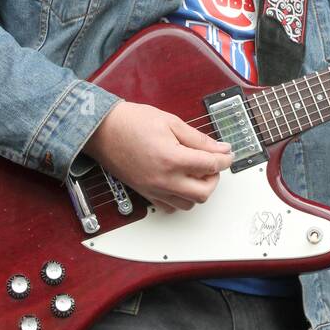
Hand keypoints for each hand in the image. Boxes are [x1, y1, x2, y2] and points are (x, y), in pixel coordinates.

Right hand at [83, 101, 233, 213]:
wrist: (102, 130)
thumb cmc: (131, 122)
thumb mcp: (171, 122)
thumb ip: (199, 139)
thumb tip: (220, 148)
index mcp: (172, 159)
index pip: (210, 165)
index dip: (225, 159)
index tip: (227, 154)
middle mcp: (164, 179)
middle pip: (204, 193)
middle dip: (213, 178)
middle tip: (211, 164)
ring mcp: (154, 189)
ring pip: (189, 204)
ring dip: (198, 190)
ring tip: (194, 172)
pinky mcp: (146, 193)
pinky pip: (171, 207)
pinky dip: (181, 198)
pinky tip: (180, 181)